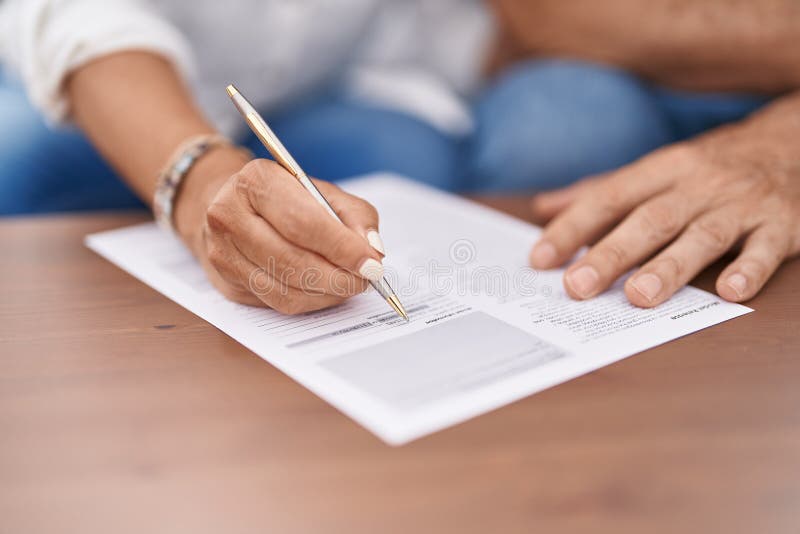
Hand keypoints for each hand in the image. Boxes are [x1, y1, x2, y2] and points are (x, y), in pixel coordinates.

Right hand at [175, 156, 385, 313]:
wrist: (232, 206)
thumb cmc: (284, 197)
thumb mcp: (322, 191)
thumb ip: (354, 215)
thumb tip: (372, 251)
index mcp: (255, 181)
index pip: (303, 222)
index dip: (342, 248)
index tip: (372, 264)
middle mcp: (230, 214)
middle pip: (292, 260)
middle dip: (338, 276)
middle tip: (366, 279)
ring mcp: (222, 251)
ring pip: (285, 287)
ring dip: (327, 292)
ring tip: (349, 284)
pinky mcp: (226, 280)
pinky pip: (278, 301)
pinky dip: (311, 300)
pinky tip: (326, 290)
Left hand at [528, 105, 799, 306]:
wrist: (795, 142)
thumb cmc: (710, 166)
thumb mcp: (656, 169)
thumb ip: (601, 191)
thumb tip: (543, 207)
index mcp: (663, 169)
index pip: (609, 197)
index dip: (572, 228)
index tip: (539, 260)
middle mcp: (699, 184)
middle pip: (650, 219)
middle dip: (611, 254)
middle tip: (577, 287)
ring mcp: (741, 204)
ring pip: (702, 235)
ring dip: (670, 266)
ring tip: (640, 297)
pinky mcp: (782, 224)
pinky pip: (766, 248)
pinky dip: (749, 268)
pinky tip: (730, 291)